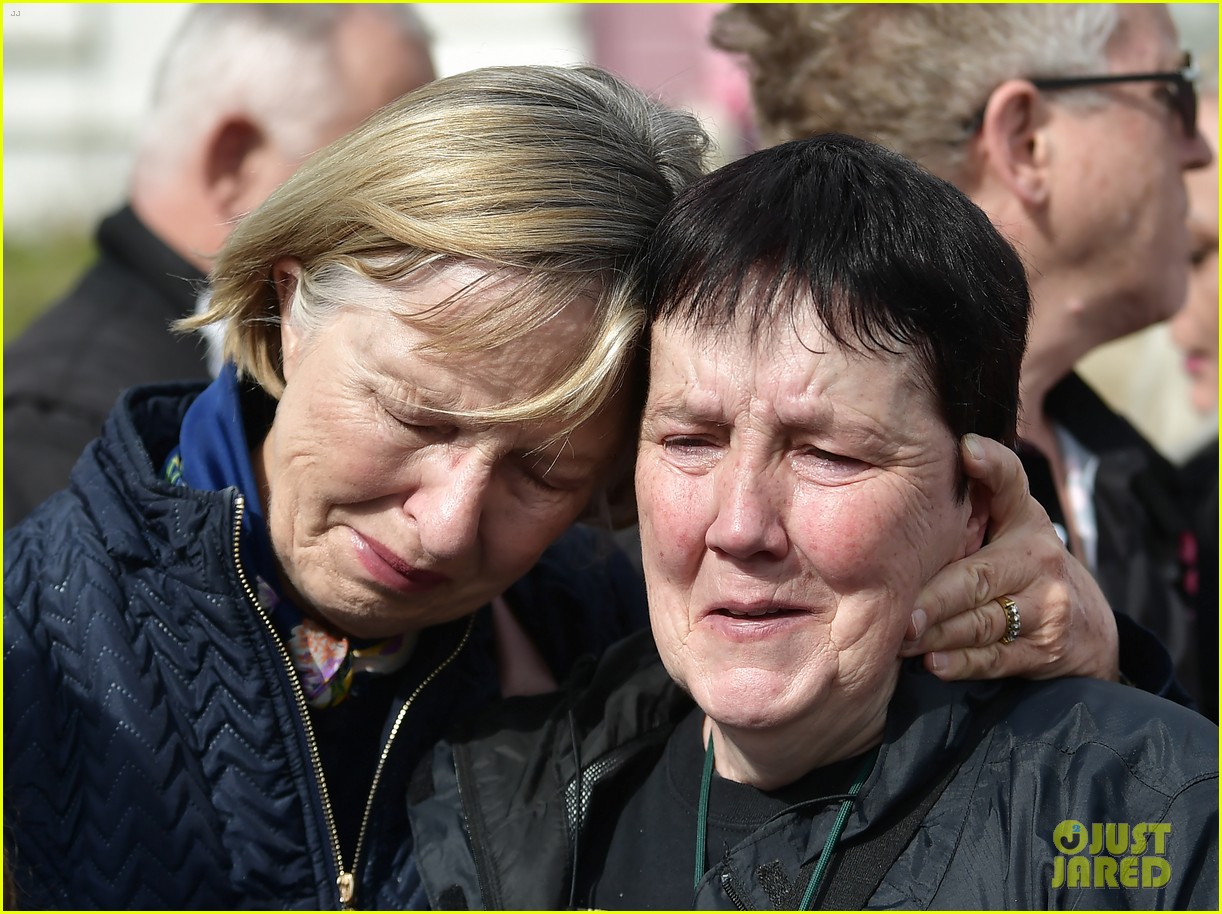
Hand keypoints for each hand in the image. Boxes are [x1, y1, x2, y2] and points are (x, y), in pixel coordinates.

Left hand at [900, 434, 1119, 682]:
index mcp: (1025, 520)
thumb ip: (974, 500)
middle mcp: (1038, 559)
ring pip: (980, 621)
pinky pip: (996, 657)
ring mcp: (1046, 607)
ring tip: (902, 638)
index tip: (966, 448)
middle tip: (899, 609)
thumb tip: (924, 469)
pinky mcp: (1044, 649)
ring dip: (936, 633)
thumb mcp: (1011, 524)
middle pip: (975, 578)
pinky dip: (962, 662)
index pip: (1010, 484)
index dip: (991, 464)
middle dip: (933, 596)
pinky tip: (934, 664)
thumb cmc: (1023, 565)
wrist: (1088, 626)